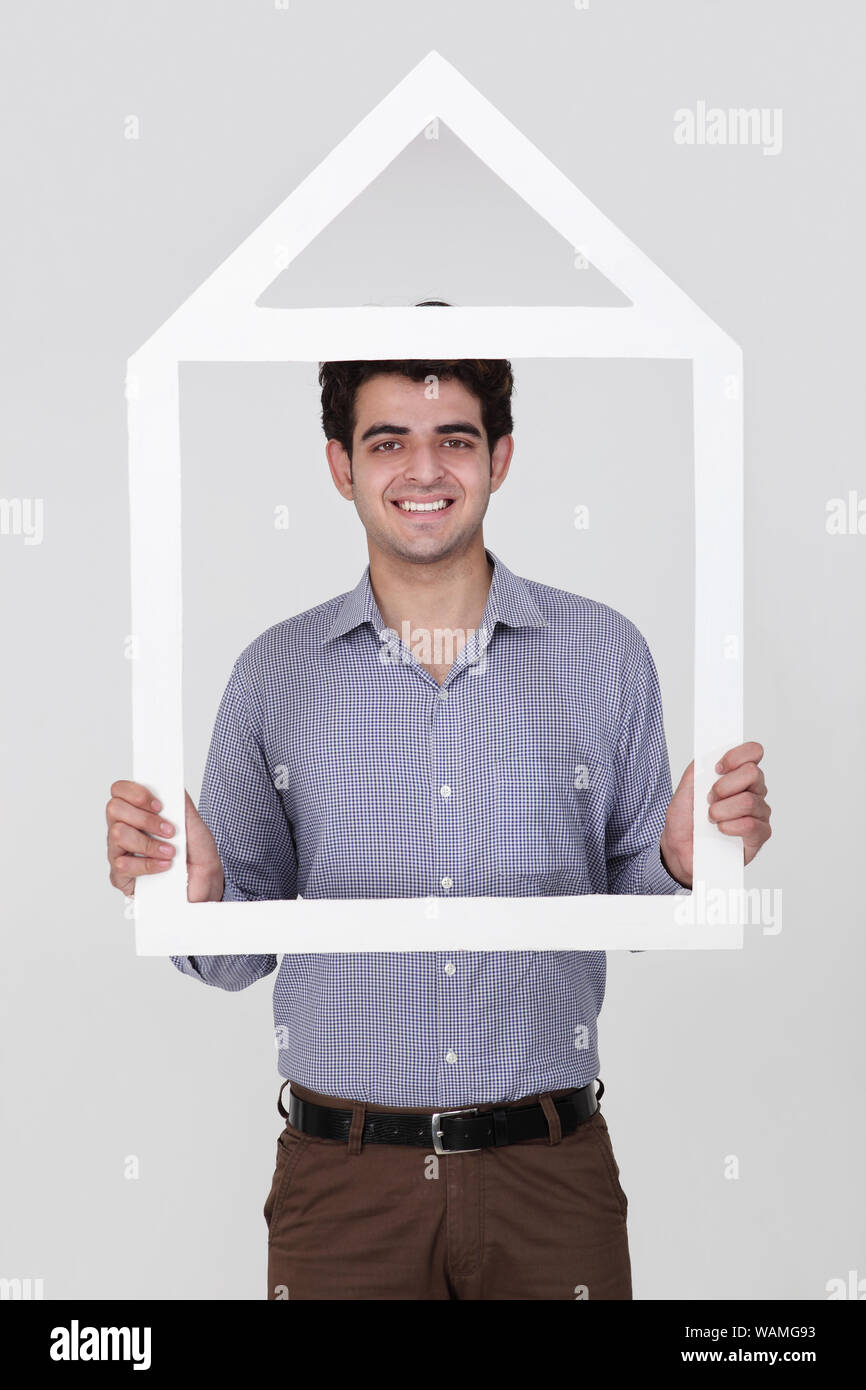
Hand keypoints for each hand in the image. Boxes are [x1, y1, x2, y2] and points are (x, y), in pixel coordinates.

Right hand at [106, 783, 223, 902]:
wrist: (204, 886)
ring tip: (170, 852)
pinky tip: (164, 866)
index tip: (159, 804)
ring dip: (149, 843)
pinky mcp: (120, 876)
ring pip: (117, 834)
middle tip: (168, 830)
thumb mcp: (196, 825)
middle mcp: (125, 830)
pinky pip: (122, 864)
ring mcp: (119, 852)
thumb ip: (182, 804)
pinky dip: (147, 864)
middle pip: (114, 809)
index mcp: (139, 812)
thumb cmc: (198, 856)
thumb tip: (172, 785)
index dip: (135, 792)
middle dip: (145, 818)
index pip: (120, 791)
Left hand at [659, 741, 771, 888]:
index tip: (718, 768)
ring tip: (711, 819)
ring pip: (749, 801)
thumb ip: (697, 770)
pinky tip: (721, 831)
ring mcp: (759, 813)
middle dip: (724, 786)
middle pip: (753, 773)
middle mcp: (753, 791)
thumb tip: (709, 756)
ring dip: (723, 810)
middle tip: (710, 799)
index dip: (736, 756)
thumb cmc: (686, 821)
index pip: (753, 752)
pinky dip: (730, 827)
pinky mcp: (759, 836)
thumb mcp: (684, 790)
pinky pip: (752, 825)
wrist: (680, 851)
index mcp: (737, 776)